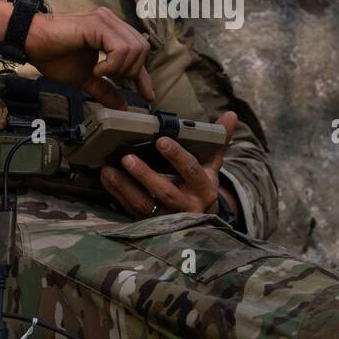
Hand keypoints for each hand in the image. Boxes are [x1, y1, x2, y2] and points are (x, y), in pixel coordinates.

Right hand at [25, 8, 154, 109]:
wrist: (30, 42)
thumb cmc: (52, 55)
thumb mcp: (84, 78)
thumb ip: (104, 89)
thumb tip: (122, 106)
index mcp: (110, 31)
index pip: (138, 52)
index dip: (144, 76)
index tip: (148, 96)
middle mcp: (111, 22)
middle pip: (143, 49)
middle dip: (131, 71)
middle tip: (109, 78)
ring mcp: (105, 20)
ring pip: (135, 48)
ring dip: (120, 68)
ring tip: (100, 73)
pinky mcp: (97, 24)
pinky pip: (120, 48)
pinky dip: (112, 65)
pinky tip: (97, 69)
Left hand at [101, 111, 238, 217]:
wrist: (199, 218)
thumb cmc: (202, 184)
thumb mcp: (213, 164)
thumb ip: (218, 139)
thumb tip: (231, 114)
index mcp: (204, 188)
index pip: (191, 171)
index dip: (177, 156)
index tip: (162, 140)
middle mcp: (187, 206)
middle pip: (165, 191)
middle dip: (145, 175)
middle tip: (127, 157)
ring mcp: (167, 217)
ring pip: (144, 205)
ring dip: (125, 187)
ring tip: (109, 170)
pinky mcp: (151, 224)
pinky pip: (131, 211)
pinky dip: (117, 195)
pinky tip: (107, 179)